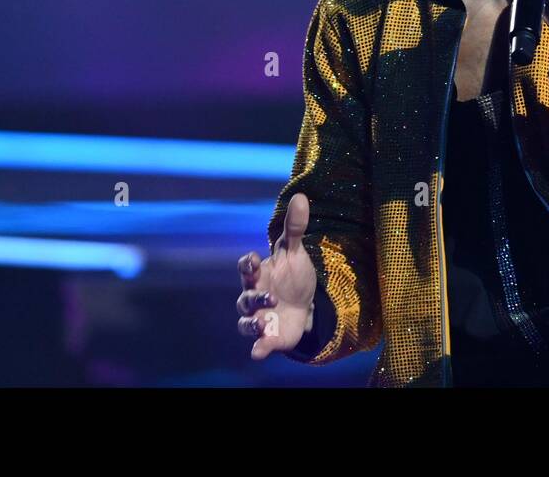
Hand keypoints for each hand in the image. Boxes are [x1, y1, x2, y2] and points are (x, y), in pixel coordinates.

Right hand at [236, 192, 318, 359]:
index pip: (246, 267)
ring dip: (253, 324)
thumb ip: (295, 228)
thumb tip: (300, 196)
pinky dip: (258, 349)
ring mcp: (260, 318)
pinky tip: (260, 352)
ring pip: (246, 324)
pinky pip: (258, 345)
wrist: (303, 304)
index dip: (247, 265)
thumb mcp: (295, 252)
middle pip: (245, 299)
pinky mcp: (269, 337)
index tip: (253, 261)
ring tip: (266, 323)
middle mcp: (254, 296)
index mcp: (259, 273)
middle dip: (254, 298)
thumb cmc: (293, 275)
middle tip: (271, 297)